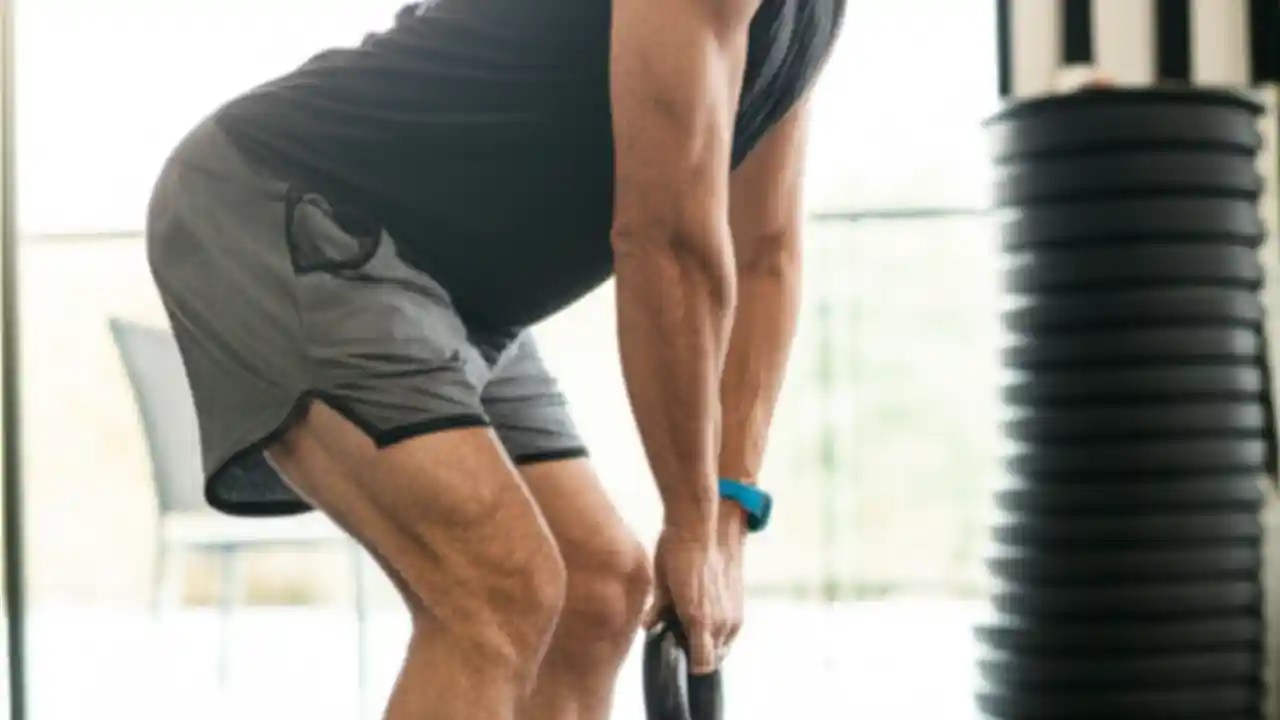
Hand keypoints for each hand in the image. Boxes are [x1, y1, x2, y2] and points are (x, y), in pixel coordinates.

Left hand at [643, 523, 744, 673]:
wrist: (702, 525)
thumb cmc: (675, 552)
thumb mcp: (661, 584)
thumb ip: (658, 611)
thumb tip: (650, 627)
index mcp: (699, 620)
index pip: (702, 664)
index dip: (689, 668)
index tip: (676, 662)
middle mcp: (721, 621)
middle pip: (713, 658)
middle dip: (696, 654)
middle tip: (678, 642)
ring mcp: (733, 613)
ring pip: (722, 644)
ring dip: (708, 643)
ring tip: (688, 628)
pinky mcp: (738, 603)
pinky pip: (730, 629)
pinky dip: (717, 629)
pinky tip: (702, 615)